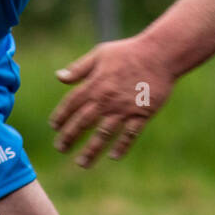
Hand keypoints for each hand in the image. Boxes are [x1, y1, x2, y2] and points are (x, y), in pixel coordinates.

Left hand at [49, 37, 175, 167]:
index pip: (71, 104)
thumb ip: (79, 68)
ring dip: (91, 150)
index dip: (61, 116)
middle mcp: (107, 99)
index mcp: (95, 83)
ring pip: (103, 134)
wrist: (160, 54)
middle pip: (83, 122)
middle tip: (60, 149)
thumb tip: (59, 77)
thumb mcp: (100, 54)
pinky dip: (121, 146)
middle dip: (69, 137)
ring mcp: (124, 108)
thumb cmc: (128, 52)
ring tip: (81, 163)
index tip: (54, 127)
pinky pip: (130, 135)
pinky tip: (113, 156)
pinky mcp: (142, 114)